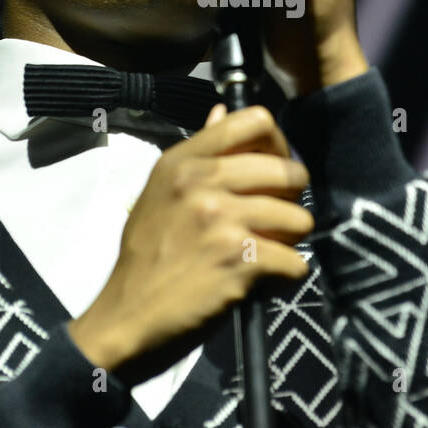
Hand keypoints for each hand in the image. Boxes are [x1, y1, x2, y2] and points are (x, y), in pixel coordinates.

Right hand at [67, 101, 314, 383]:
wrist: (128, 317)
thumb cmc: (146, 256)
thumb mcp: (160, 192)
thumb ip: (197, 151)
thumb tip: (221, 110)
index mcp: (183, 161)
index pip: (254, 120)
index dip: (278, 143)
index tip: (275, 167)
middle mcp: (202, 183)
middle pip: (289, 170)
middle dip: (292, 199)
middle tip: (274, 221)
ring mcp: (222, 221)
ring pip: (299, 219)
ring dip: (291, 241)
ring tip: (265, 253)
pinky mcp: (240, 260)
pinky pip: (296, 262)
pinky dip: (285, 276)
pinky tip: (262, 280)